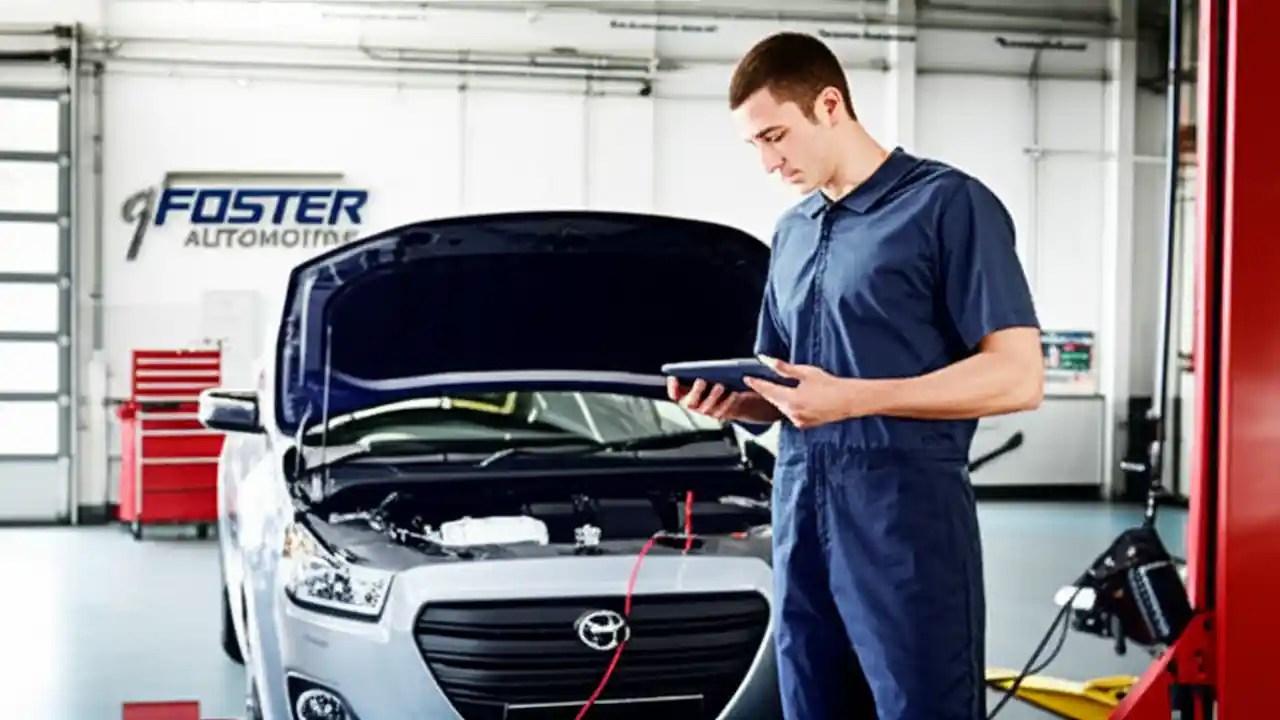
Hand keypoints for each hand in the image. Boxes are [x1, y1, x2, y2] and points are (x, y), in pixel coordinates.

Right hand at [666, 377, 779, 422]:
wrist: (733, 395)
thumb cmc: (714, 381)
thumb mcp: (706, 375)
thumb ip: (700, 372)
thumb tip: (699, 368)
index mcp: (685, 394)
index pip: (674, 394)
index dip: (672, 388)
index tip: (674, 378)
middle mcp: (693, 405)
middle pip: (690, 403)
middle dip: (695, 391)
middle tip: (700, 380)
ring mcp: (706, 411)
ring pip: (707, 407)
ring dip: (713, 396)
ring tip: (720, 385)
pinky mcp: (719, 414)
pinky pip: (722, 410)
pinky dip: (728, 401)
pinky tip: (734, 393)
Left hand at [743, 355, 871, 428]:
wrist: (848, 400)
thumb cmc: (830, 385)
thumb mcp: (805, 372)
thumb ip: (783, 368)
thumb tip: (767, 360)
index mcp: (791, 400)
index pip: (767, 390)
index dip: (756, 383)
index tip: (748, 378)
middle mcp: (792, 413)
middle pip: (773, 400)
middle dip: (767, 391)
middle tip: (760, 381)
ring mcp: (798, 421)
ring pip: (781, 408)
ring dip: (779, 398)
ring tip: (782, 388)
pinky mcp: (804, 424)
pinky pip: (791, 414)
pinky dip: (789, 406)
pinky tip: (795, 398)